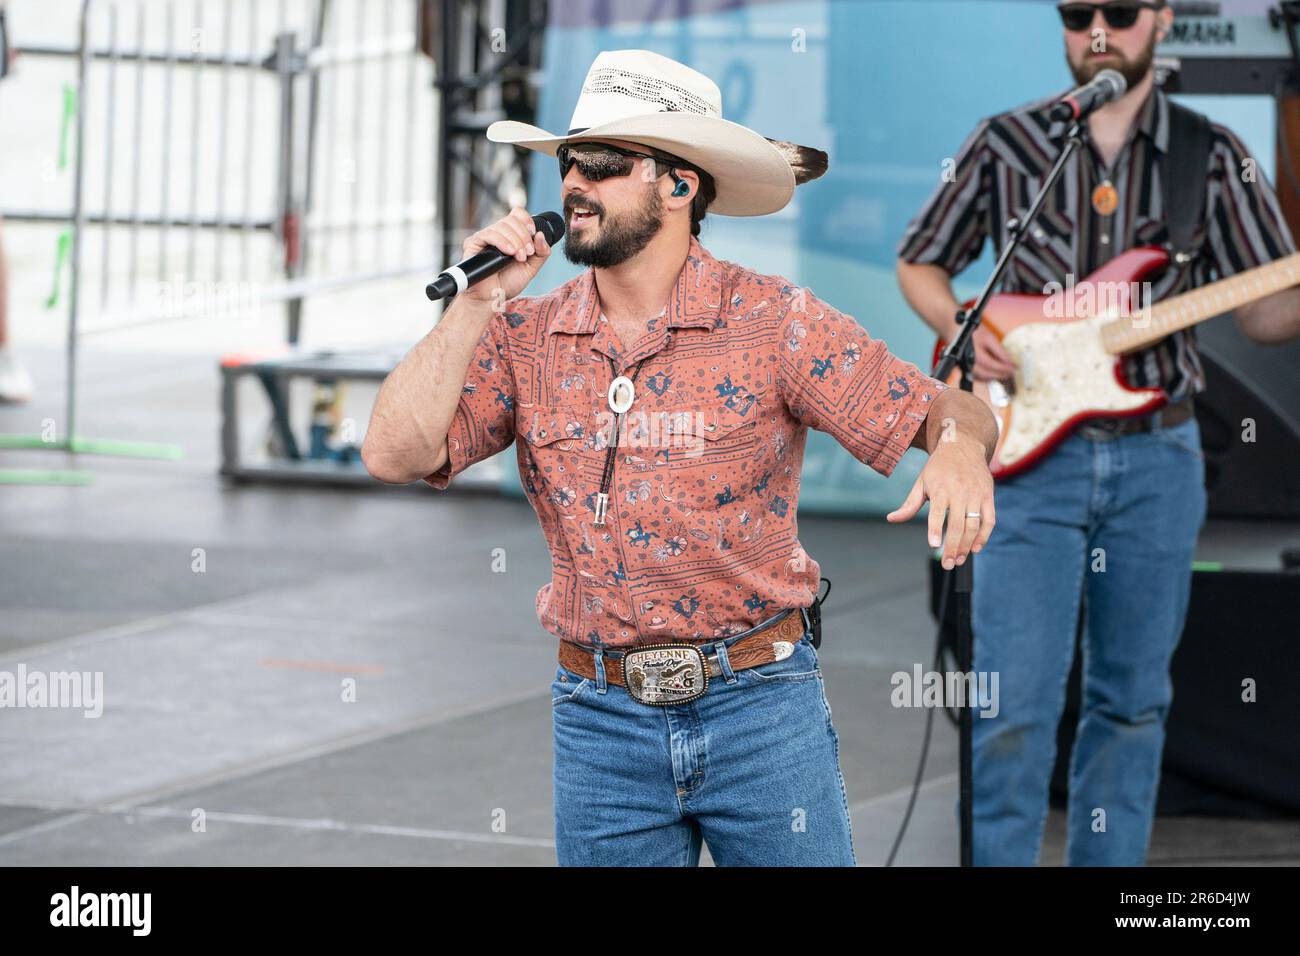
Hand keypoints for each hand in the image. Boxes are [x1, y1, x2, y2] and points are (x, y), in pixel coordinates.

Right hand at [460, 206, 551, 305]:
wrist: (492, 298)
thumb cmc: (508, 283)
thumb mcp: (531, 268)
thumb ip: (541, 252)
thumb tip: (541, 235)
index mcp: (510, 234)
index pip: (518, 214)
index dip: (527, 221)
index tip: (533, 235)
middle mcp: (497, 233)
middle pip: (512, 219)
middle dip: (524, 236)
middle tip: (527, 254)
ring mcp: (485, 236)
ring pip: (502, 225)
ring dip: (516, 241)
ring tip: (519, 257)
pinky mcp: (473, 242)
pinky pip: (489, 234)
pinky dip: (503, 242)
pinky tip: (509, 252)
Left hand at [886, 433, 994, 568]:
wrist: (963, 446)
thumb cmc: (938, 468)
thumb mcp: (921, 482)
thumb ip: (910, 504)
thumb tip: (891, 519)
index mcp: (940, 488)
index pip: (938, 512)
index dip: (936, 528)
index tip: (934, 545)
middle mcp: (960, 491)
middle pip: (958, 524)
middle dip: (953, 546)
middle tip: (947, 564)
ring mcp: (976, 494)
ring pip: (974, 525)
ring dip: (967, 545)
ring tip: (958, 560)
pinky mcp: (988, 496)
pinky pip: (989, 520)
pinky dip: (984, 536)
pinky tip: (976, 548)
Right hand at [966, 325, 1015, 381]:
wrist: (958, 330)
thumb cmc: (973, 332)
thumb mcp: (989, 338)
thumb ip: (999, 351)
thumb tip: (1009, 362)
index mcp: (974, 352)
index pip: (992, 364)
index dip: (1004, 367)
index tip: (1014, 367)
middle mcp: (967, 361)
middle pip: (985, 373)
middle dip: (1000, 374)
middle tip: (1011, 372)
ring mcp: (964, 365)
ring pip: (980, 376)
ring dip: (993, 377)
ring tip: (1004, 374)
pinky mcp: (963, 368)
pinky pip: (975, 376)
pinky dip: (986, 377)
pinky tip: (993, 374)